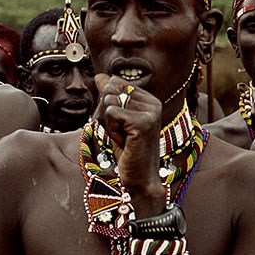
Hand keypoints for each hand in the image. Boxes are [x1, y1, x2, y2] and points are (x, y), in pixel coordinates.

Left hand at [94, 73, 164, 213]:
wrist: (141, 178)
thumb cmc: (129, 151)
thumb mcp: (116, 121)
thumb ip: (110, 97)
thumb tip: (100, 76)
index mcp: (149, 99)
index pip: (115, 83)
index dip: (109, 105)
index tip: (122, 125)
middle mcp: (153, 102)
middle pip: (110, 90)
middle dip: (107, 114)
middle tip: (121, 133)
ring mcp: (150, 112)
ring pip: (109, 102)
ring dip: (109, 124)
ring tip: (124, 138)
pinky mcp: (144, 123)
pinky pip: (111, 114)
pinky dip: (112, 130)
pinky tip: (125, 142)